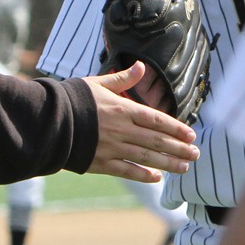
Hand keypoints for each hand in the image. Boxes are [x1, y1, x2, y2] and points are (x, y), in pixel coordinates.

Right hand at [83, 62, 198, 181]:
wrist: (48, 121)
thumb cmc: (73, 99)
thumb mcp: (98, 83)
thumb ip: (123, 79)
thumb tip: (141, 66)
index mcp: (123, 109)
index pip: (157, 119)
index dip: (176, 129)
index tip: (191, 135)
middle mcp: (122, 129)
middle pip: (157, 140)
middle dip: (178, 148)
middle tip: (195, 154)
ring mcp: (113, 147)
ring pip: (147, 157)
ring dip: (168, 163)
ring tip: (184, 167)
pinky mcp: (101, 163)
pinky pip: (127, 170)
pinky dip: (143, 175)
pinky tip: (157, 178)